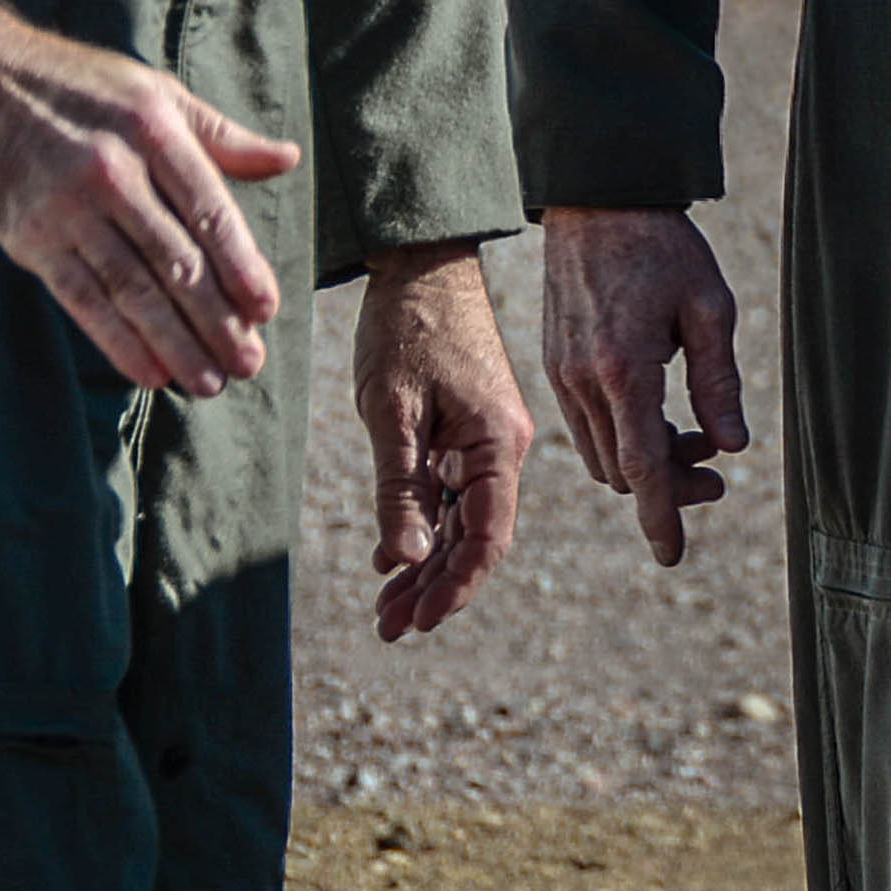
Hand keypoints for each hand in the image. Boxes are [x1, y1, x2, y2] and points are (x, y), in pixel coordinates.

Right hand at [0, 0, 297, 398]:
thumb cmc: (75, 83)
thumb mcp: (154, 91)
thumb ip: (219, 134)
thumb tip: (286, 158)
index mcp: (155, 129)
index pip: (210, 210)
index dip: (241, 265)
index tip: (266, 309)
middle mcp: (115, 170)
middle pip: (177, 261)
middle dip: (217, 319)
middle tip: (248, 363)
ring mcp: (69, 207)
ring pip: (133, 288)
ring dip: (175, 342)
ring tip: (209, 380)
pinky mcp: (28, 236)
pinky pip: (82, 297)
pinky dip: (118, 340)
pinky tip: (149, 371)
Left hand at [354, 240, 533, 638]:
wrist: (423, 261)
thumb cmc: (407, 327)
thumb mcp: (391, 409)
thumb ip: (400, 486)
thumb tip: (405, 560)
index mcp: (499, 442)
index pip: (488, 538)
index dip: (453, 587)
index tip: (414, 622)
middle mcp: (505, 446)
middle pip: (477, 537)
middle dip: (433, 588)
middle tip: (387, 629)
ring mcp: (489, 438)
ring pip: (463, 519)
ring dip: (426, 563)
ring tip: (385, 607)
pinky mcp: (470, 427)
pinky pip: (453, 491)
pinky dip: (424, 525)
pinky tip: (392, 556)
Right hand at [540, 206, 750, 566]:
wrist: (597, 200)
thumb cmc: (663, 246)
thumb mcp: (709, 307)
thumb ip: (718, 382)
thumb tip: (732, 447)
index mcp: (624, 369)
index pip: (642, 466)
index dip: (662, 516)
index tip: (673, 555)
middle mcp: (584, 381)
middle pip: (623, 471)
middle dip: (668, 486)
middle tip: (715, 473)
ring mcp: (562, 374)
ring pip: (601, 455)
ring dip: (645, 463)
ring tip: (693, 437)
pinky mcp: (555, 364)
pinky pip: (586, 426)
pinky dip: (621, 437)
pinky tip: (656, 412)